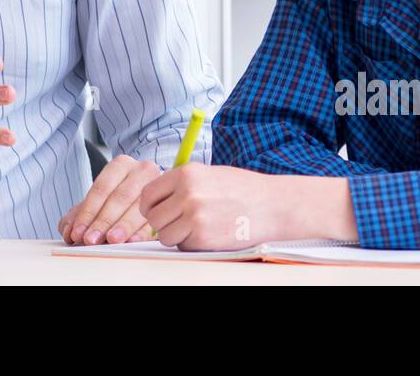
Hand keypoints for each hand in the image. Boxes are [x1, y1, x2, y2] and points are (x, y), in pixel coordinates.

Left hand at [58, 155, 161, 244]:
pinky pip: (153, 219)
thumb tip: (69, 231)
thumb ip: (79, 214)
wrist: (149, 188)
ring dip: (123, 226)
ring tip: (111, 240)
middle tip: (91, 239)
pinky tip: (132, 241)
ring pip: (138, 207)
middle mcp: (141, 171)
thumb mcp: (97, 199)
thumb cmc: (118, 195)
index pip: (101, 188)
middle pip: (120, 197)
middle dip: (103, 221)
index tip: (78, 232)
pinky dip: (142, 232)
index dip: (88, 212)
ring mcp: (157, 187)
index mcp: (121, 164)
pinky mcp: (166, 205)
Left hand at [138, 164, 317, 250]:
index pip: (148, 194)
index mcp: (185, 174)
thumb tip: (155, 200)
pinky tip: (208, 233)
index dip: (149, 206)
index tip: (156, 210)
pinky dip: (190, 244)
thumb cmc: (241, 189)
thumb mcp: (207, 174)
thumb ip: (180, 184)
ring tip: (194, 227)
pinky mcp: (204, 239)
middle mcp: (187, 194)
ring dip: (175, 235)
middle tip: (176, 222)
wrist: (271, 205)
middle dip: (161, 223)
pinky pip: (183, 246)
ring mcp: (195, 217)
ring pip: (165, 235)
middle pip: (153, 217)